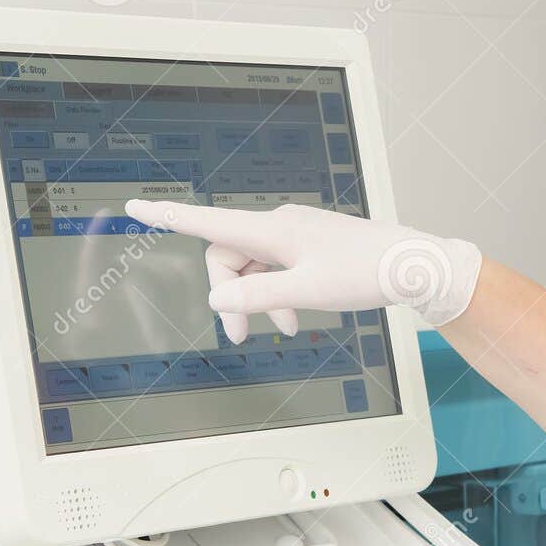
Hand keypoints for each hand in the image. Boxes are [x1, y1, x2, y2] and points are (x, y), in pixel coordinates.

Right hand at [123, 199, 482, 343]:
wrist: (411, 265)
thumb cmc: (366, 272)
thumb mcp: (307, 292)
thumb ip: (258, 297)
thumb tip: (219, 302)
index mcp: (274, 230)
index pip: (209, 222)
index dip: (168, 217)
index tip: (135, 207)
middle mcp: (280, 226)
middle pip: (230, 257)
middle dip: (231, 297)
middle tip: (242, 338)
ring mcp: (295, 236)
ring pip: (256, 268)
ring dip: (260, 301)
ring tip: (284, 331)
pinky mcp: (310, 247)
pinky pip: (278, 269)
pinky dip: (280, 294)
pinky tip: (297, 319)